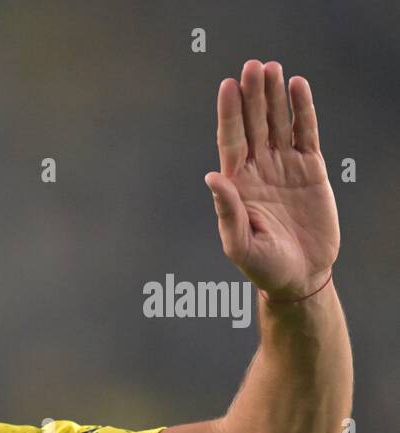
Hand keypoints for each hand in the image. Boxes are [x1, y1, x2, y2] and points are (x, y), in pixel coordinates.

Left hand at [205, 60, 339, 300]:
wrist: (299, 276)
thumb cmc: (264, 267)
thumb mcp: (240, 245)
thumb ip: (226, 211)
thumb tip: (212, 176)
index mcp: (237, 185)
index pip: (231, 140)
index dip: (229, 113)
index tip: (227, 85)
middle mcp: (258, 170)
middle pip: (253, 124)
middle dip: (252, 95)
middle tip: (252, 66)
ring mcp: (284, 167)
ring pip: (277, 123)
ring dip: (274, 96)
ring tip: (271, 67)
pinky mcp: (310, 169)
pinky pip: (306, 133)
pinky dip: (303, 110)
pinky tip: (298, 86)